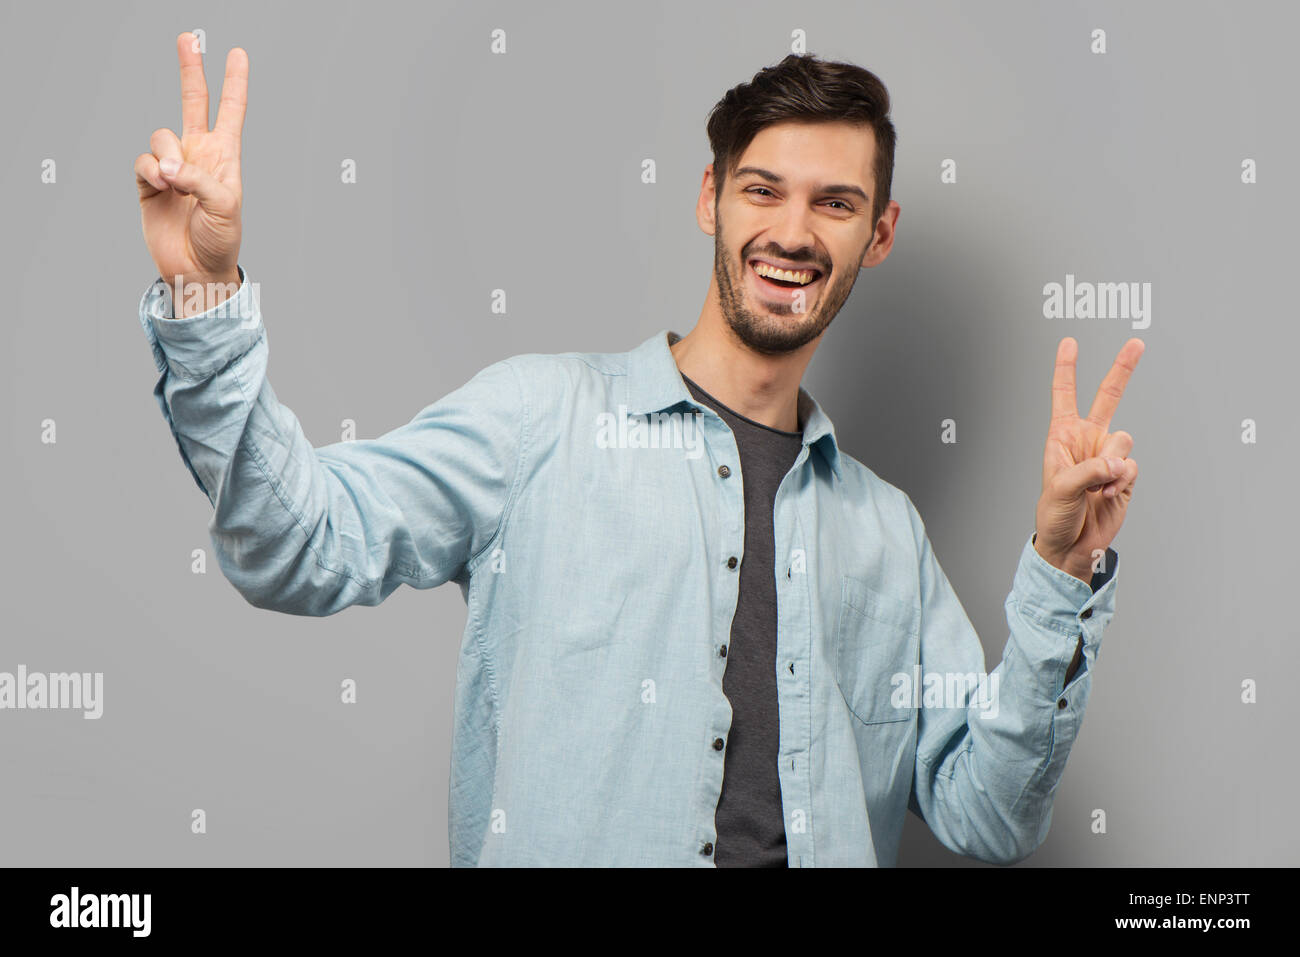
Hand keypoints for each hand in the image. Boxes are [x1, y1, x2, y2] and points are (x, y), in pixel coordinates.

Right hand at [134, 33, 247, 314]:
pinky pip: (143, 161)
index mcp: (225, 156)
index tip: (238, 53)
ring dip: (166, 155)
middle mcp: (198, 155)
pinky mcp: (148, 183)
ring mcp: (172, 166)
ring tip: (174, 182)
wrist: (197, 269)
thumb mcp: (224, 207)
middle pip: (192, 102)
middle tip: (187, 38)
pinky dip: (151, 170)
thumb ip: (199, 179)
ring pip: (160, 136)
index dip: (235, 82)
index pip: (230, 111)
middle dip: (190, 70)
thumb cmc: (221, 239)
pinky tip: (161, 186)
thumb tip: (168, 166)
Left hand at [1033, 337, 1143, 582]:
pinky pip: (1131, 466)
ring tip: (1095, 487)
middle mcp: (1087, 440)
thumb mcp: (1060, 488)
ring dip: (1111, 465)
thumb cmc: (1054, 516)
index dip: (1066, 368)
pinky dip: (1120, 481)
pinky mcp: (1124, 475)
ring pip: (1124, 440)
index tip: (1069, 342)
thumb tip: (1118, 463)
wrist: (1071, 545)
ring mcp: (1108, 456)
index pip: (1064, 395)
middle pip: (1109, 397)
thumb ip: (1089, 469)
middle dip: (1122, 369)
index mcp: (1062, 436)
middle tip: (1136, 343)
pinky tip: (1106, 495)